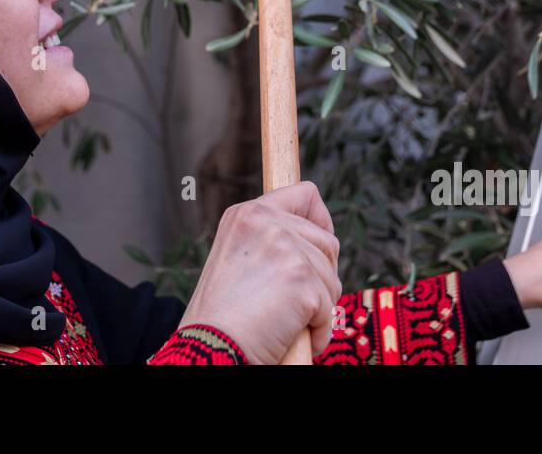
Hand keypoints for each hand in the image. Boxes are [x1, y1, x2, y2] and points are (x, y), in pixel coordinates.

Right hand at [180, 181, 341, 364]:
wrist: (208, 347)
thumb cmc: (220, 315)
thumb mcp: (236, 258)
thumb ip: (270, 242)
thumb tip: (317, 244)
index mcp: (246, 213)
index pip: (306, 195)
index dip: (320, 222)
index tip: (320, 248)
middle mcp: (265, 221)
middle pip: (328, 241)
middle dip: (321, 276)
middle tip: (292, 302)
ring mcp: (285, 247)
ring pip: (332, 277)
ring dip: (319, 306)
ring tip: (286, 321)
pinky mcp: (302, 279)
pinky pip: (330, 308)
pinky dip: (319, 330)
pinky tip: (292, 336)